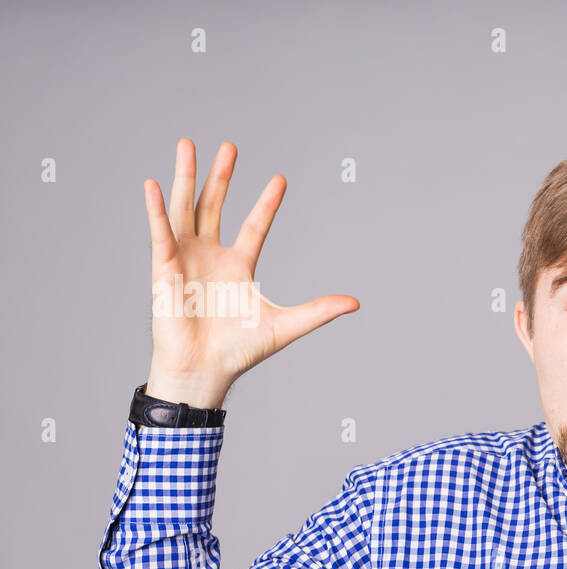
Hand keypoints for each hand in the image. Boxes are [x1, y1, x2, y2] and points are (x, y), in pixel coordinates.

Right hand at [143, 139, 359, 406]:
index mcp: (239, 267)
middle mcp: (211, 257)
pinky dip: (157, 209)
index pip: (254, 226)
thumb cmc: (239, 351)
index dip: (267, 203)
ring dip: (187, 177)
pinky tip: (154, 185)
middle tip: (231, 146)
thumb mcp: (285, 326)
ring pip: (186, 209)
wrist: (205, 370)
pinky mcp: (164, 268)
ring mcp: (186, 259)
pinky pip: (160, 233)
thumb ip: (318, 311)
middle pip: (215, 206)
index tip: (281, 178)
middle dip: (222, 177)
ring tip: (188, 145)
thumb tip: (355, 303)